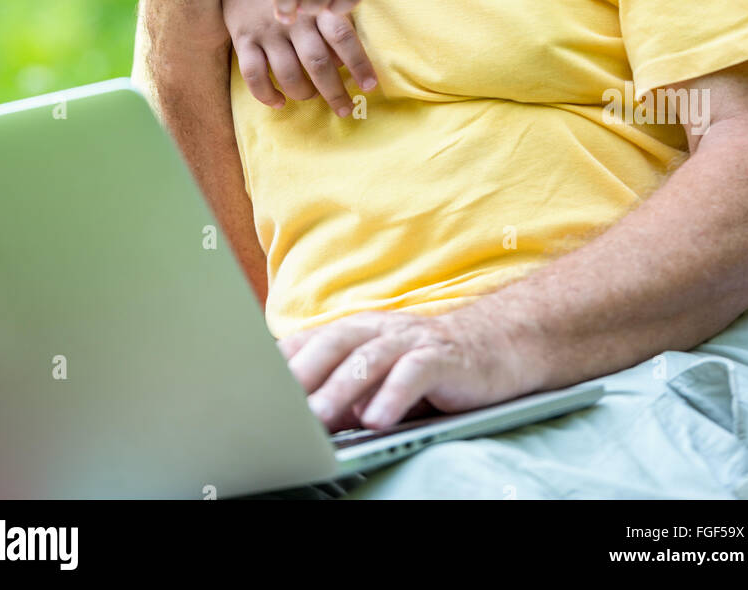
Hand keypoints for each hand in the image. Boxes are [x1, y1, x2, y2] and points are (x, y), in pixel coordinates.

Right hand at [222, 0, 377, 116]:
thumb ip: (331, 19)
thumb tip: (346, 61)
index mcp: (315, 5)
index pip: (343, 38)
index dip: (359, 64)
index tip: (370, 86)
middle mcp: (292, 19)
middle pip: (318, 63)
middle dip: (334, 92)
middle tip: (346, 108)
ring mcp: (266, 30)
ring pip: (288, 74)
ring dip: (303, 94)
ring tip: (312, 98)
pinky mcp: (242, 37)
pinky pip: (254, 75)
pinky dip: (267, 94)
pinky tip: (279, 101)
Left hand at [277, 298, 530, 431]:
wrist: (498, 345)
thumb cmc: (429, 364)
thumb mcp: (380, 373)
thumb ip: (344, 386)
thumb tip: (301, 415)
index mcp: (357, 331)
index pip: (310, 341)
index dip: (280, 362)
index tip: (249, 386)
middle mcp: (379, 329)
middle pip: (333, 343)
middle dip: (302, 374)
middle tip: (277, 406)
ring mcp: (411, 339)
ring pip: (368, 359)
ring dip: (340, 389)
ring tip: (319, 418)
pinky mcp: (443, 356)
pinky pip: (414, 372)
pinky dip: (394, 394)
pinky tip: (378, 418)